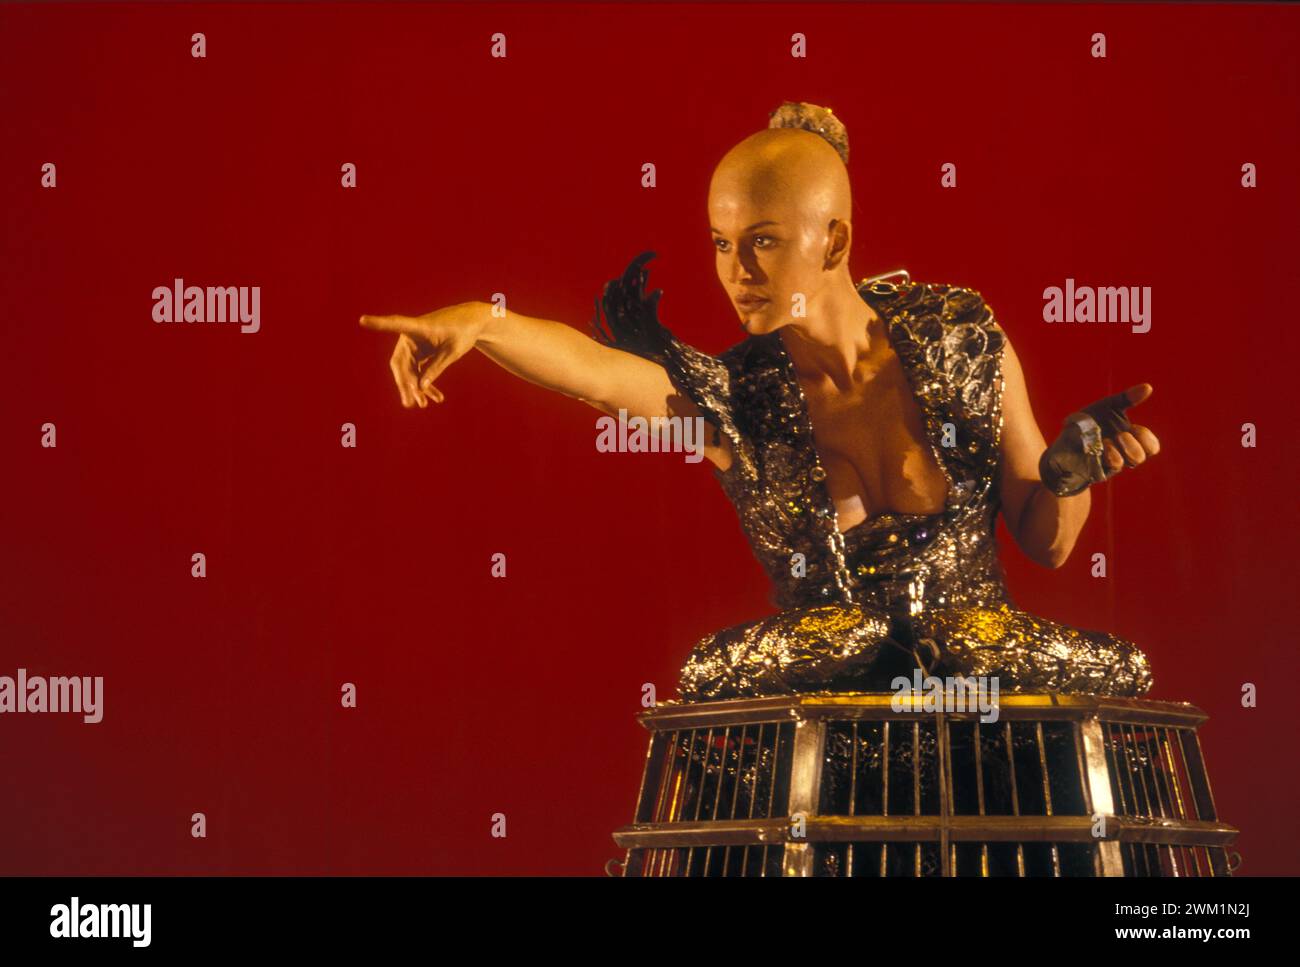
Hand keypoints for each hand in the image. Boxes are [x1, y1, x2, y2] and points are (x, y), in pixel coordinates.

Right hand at [359, 302, 485, 407]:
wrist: (471, 324)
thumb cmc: (462, 332)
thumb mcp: (452, 352)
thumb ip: (436, 368)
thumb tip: (419, 388)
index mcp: (418, 327)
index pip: (395, 324)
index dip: (379, 324)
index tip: (362, 320)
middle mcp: (410, 336)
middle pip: (400, 363)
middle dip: (405, 384)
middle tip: (410, 403)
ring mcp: (413, 346)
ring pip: (408, 371)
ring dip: (416, 388)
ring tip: (423, 404)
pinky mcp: (418, 354)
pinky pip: (417, 372)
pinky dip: (425, 384)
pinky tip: (435, 397)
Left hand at [1039, 383, 1160, 495]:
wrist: (1062, 443)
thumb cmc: (1087, 425)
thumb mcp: (1105, 408)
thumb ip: (1125, 399)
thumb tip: (1148, 387)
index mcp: (1129, 440)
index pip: (1151, 446)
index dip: (1146, 438)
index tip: (1134, 427)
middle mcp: (1124, 454)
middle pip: (1145, 454)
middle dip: (1137, 443)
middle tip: (1122, 434)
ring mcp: (1112, 463)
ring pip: (1132, 461)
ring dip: (1124, 448)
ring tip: (1108, 439)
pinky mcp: (1099, 470)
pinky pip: (1113, 466)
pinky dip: (1109, 455)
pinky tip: (1100, 447)